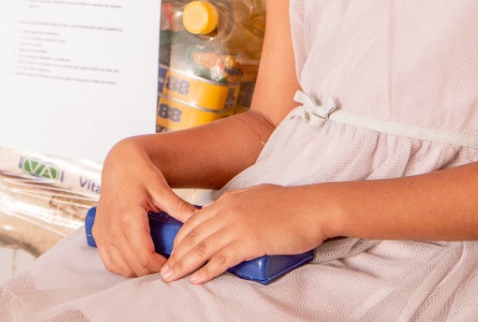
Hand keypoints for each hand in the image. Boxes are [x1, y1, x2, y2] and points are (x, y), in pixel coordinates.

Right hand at [94, 138, 197, 277]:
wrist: (119, 162)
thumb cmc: (139, 172)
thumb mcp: (161, 188)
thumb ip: (179, 207)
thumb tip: (200, 219)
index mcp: (128, 217)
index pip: (145, 257)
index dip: (162, 267)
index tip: (176, 264)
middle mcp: (112, 228)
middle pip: (135, 266)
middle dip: (154, 271)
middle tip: (170, 264)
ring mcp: (103, 232)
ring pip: (121, 268)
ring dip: (139, 271)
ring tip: (155, 262)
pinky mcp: (98, 234)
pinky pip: (109, 262)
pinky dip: (123, 268)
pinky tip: (137, 261)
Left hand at [160, 184, 326, 284]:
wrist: (313, 208)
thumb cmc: (291, 205)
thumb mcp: (256, 197)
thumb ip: (238, 205)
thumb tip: (227, 215)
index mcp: (228, 201)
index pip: (194, 221)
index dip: (180, 238)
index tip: (172, 252)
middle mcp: (228, 211)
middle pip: (193, 236)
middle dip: (176, 255)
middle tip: (164, 270)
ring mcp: (238, 226)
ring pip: (203, 248)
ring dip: (184, 265)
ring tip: (172, 277)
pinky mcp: (250, 242)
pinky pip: (222, 259)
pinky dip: (207, 271)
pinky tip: (196, 279)